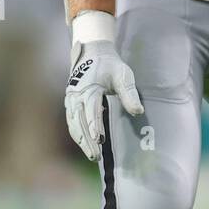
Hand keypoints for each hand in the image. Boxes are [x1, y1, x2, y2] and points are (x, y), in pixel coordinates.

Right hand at [64, 40, 143, 160]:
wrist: (93, 51)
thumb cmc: (110, 64)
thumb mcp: (123, 75)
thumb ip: (129, 93)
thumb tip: (138, 111)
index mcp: (89, 87)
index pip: (91, 110)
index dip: (95, 125)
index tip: (99, 139)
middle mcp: (76, 95)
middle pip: (80, 121)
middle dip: (87, 140)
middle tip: (96, 156)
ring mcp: (71, 99)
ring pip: (73, 123)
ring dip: (81, 140)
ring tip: (91, 155)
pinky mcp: (70, 102)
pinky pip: (71, 121)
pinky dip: (76, 134)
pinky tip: (84, 144)